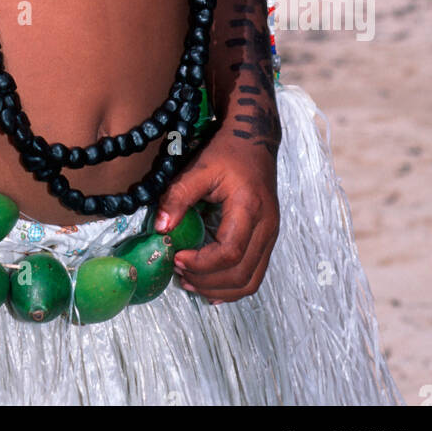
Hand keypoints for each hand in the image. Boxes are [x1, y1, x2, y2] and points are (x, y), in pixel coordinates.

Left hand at [153, 127, 279, 302]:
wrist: (255, 140)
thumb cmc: (227, 152)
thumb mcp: (199, 168)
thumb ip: (178, 196)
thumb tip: (161, 228)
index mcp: (250, 208)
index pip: (230, 252)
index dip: (202, 264)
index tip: (176, 257)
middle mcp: (267, 227)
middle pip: (241, 274)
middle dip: (207, 282)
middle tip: (179, 274)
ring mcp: (271, 235)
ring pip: (251, 281)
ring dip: (220, 290)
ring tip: (191, 282)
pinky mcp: (268, 239)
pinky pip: (255, 274)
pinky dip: (233, 286)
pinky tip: (211, 287)